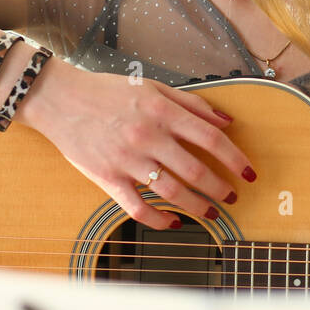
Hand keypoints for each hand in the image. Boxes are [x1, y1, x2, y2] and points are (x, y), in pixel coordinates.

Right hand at [23, 62, 255, 230]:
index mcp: (163, 112)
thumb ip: (192, 104)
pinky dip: (160, 220)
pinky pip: (138, 208)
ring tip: (212, 213)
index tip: (248, 172)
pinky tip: (174, 222)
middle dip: (221, 188)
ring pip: (172, 192)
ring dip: (198, 206)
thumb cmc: (108, 92)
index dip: (236, 159)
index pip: (211, 139)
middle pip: (196, 170)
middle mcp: (148, 137)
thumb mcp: (153, 87)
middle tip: (232, 196)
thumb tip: (226, 120)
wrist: (61, 99)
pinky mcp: (107, 178)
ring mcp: (127, 160)